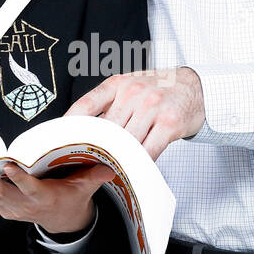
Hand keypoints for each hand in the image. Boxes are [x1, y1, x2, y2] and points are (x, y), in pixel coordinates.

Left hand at [0, 148, 113, 234]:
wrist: (61, 221)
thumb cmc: (71, 199)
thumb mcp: (85, 189)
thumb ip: (93, 178)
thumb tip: (108, 170)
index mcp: (44, 199)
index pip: (31, 190)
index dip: (20, 180)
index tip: (9, 167)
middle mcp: (23, 205)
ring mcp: (10, 207)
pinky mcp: (1, 205)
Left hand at [65, 66, 204, 159]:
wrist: (195, 86)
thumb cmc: (158, 89)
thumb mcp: (129, 86)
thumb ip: (108, 104)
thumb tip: (83, 130)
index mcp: (118, 84)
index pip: (86, 105)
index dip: (70, 125)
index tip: (59, 140)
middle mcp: (134, 92)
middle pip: (105, 130)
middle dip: (94, 149)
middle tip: (84, 165)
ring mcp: (153, 107)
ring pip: (126, 142)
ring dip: (117, 159)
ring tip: (108, 170)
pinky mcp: (170, 123)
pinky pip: (148, 150)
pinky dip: (139, 163)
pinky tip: (133, 168)